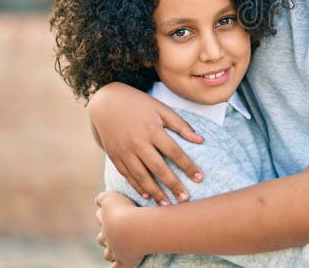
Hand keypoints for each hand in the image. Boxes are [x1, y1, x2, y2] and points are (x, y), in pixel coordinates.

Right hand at [88, 82, 204, 203]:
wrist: (107, 102)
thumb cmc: (139, 104)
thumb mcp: (162, 109)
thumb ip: (181, 126)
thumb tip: (201, 141)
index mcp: (152, 129)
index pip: (174, 152)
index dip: (188, 166)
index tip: (199, 178)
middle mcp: (137, 142)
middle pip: (158, 168)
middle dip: (173, 185)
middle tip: (185, 199)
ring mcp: (124, 151)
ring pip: (141, 176)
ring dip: (155, 192)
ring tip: (167, 205)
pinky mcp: (114, 156)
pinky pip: (127, 175)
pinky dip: (137, 187)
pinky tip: (147, 196)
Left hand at [96, 190, 143, 267]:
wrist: (135, 229)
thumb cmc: (126, 210)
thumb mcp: (112, 197)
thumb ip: (103, 198)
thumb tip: (97, 200)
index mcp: (106, 221)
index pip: (100, 215)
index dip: (103, 213)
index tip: (110, 211)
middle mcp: (108, 237)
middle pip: (100, 237)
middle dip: (104, 234)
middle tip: (113, 231)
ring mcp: (116, 250)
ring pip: (108, 254)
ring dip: (110, 251)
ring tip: (116, 249)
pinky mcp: (124, 261)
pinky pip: (118, 267)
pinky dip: (117, 267)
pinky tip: (118, 265)